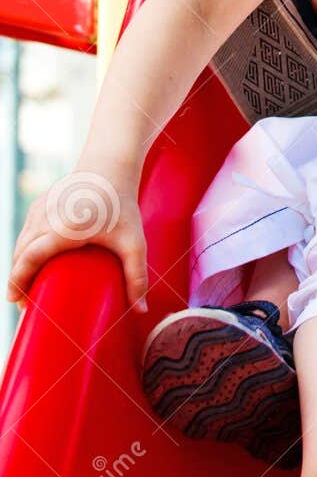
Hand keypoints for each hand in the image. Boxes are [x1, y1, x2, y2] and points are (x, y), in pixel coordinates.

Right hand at [7, 170, 147, 312]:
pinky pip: (25, 232)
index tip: (15, 300)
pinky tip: (29, 266)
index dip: (18, 280)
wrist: (110, 166)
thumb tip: (140, 310)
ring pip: (20, 243)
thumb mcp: (133, 241)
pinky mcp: (38, 205)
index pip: (31, 256)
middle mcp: (47, 217)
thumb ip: (137, 275)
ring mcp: (40, 208)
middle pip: (21, 254)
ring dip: (18, 266)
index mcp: (66, 227)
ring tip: (26, 290)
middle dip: (18, 280)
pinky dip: (23, 251)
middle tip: (25, 306)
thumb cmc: (122, 204)